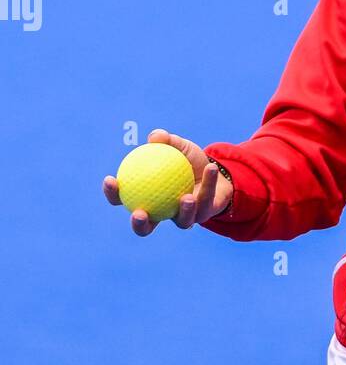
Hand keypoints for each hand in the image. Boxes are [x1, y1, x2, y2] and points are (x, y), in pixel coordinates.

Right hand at [103, 128, 233, 236]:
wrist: (216, 170)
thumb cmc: (188, 160)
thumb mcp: (179, 147)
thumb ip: (167, 141)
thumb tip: (154, 137)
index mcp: (147, 197)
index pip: (123, 199)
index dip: (112, 194)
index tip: (111, 180)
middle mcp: (162, 213)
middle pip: (146, 227)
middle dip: (139, 225)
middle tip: (139, 213)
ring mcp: (184, 217)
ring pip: (182, 222)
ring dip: (184, 211)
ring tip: (186, 197)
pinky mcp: (205, 215)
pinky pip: (206, 200)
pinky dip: (209, 183)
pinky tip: (210, 168)